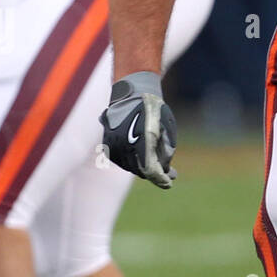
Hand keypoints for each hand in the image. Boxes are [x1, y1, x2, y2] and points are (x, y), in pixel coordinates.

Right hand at [100, 72, 176, 188]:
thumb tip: (166, 171)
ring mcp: (114, 144)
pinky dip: (131, 160)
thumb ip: (166, 151)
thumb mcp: (167, 129)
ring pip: (130, 166)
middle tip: (167, 174)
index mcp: (143, 139)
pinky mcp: (108, 143)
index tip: (168, 183)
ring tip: (154, 162)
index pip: (151, 169)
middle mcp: (126, 143)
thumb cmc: (154, 110)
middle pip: (141, 170)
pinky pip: (120, 159)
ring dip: (142, 167)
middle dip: (154, 173)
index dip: (161, 179)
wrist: (132, 93)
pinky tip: (140, 154)